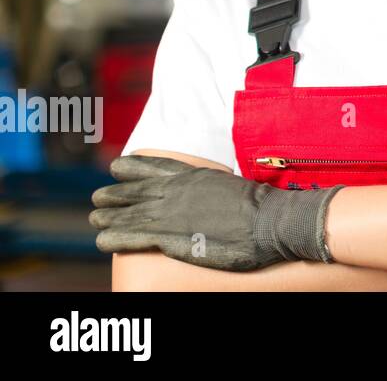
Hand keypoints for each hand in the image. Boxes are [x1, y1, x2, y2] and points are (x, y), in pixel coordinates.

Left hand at [89, 155, 341, 271]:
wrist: (270, 219)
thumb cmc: (262, 206)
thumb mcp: (234, 186)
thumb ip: (217, 187)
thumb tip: (218, 194)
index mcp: (194, 175)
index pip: (156, 167)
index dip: (134, 167)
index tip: (117, 165)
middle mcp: (178, 190)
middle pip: (136, 190)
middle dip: (115, 193)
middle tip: (97, 196)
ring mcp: (172, 213)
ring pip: (129, 213)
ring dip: (108, 216)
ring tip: (94, 219)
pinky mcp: (171, 236)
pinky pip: (133, 237)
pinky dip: (115, 238)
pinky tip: (102, 241)